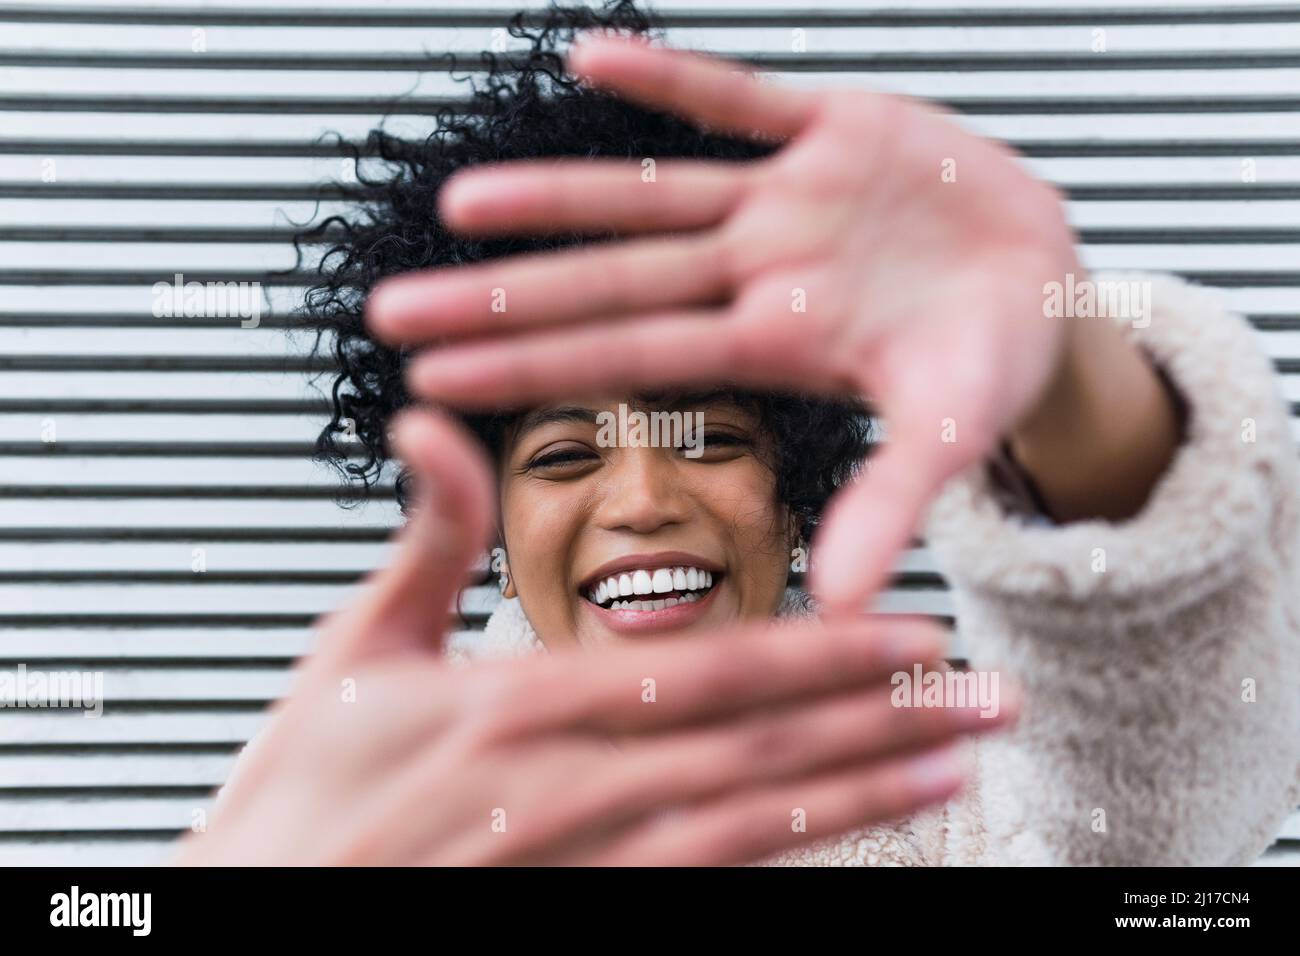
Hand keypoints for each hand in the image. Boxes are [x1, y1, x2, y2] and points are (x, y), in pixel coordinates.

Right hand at [173, 409, 1015, 865]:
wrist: (257, 912)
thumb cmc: (304, 792)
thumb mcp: (351, 646)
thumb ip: (423, 540)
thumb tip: (427, 423)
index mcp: (522, 708)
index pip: (707, 670)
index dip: (818, 651)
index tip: (909, 629)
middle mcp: (572, 789)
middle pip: (762, 749)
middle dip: (885, 719)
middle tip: (988, 699)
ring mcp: (585, 866)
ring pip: (757, 828)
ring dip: (868, 795)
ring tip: (958, 767)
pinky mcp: (585, 911)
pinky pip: (710, 886)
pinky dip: (794, 862)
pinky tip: (863, 839)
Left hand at [367, 35, 1079, 611]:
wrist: (1044, 275)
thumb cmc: (993, 363)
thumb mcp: (951, 435)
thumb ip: (892, 503)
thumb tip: (843, 604)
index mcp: (776, 344)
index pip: (632, 360)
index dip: (533, 367)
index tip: (433, 381)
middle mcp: (757, 270)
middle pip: (610, 283)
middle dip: (503, 298)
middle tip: (386, 311)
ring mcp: (786, 198)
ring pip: (651, 196)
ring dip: (558, 198)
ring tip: (456, 204)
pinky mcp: (832, 126)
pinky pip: (737, 97)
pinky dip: (672, 79)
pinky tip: (589, 55)